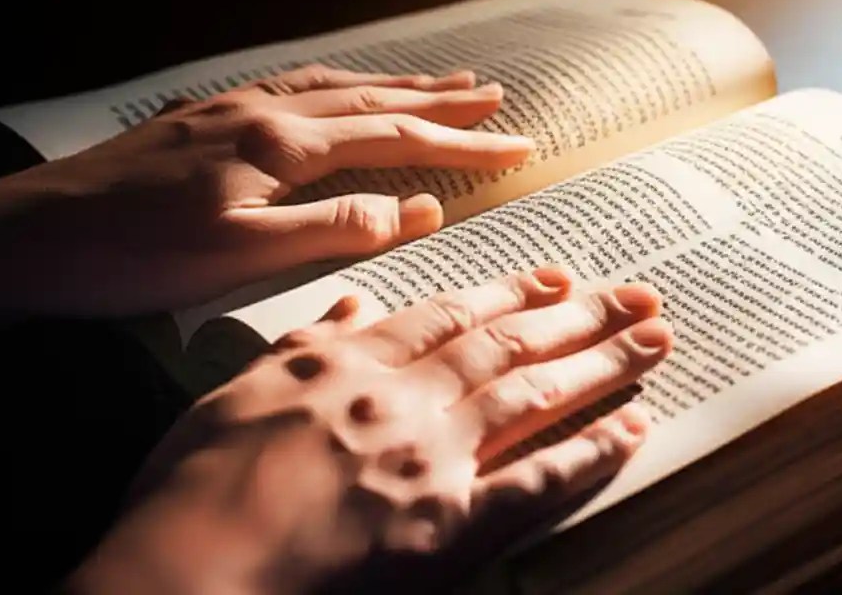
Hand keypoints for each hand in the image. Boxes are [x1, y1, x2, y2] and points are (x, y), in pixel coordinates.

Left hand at [0, 66, 530, 328]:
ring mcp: (231, 109)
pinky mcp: (204, 118)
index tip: (519, 146)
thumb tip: (421, 210)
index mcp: (281, 146)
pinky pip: (295, 88)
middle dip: (441, 102)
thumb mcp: (242, 256)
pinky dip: (340, 87)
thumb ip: (335, 228)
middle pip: (374, 100)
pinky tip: (342, 93)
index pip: (396, 140)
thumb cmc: (133, 256)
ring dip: (395, 87)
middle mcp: (264, 113)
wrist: (30, 235)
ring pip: (336, 87)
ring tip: (442, 84)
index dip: (463, 144)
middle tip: (497, 98)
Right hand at [68, 268, 671, 593]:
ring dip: (602, 363)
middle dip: (580, 316)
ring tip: (655, 339)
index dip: (513, 292)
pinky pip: (537, 482)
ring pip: (535, 395)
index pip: (450, 314)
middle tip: (636, 295)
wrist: (185, 577)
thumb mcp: (234, 393)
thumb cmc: (190, 493)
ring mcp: (432, 459)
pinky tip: (633, 429)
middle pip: (509, 345)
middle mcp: (403, 399)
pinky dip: (590, 453)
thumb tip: (353, 306)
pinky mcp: (450, 526)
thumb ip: (304, 344)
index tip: (557, 276)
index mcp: (350, 362)